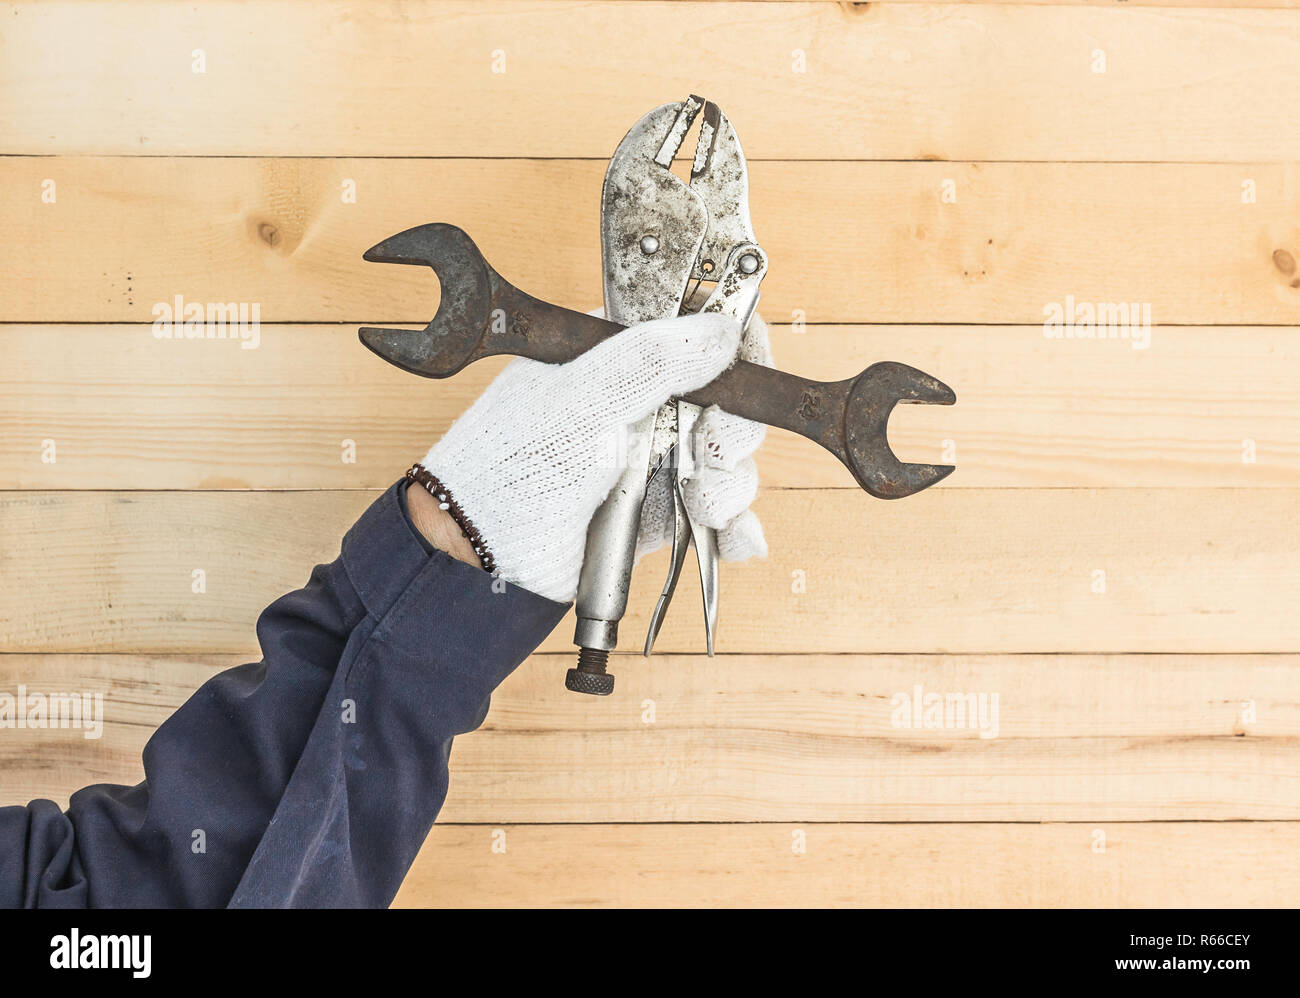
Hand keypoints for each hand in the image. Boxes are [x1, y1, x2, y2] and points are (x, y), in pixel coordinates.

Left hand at [419, 312, 745, 601]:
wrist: (483, 556)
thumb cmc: (510, 467)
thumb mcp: (580, 399)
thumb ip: (651, 361)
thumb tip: (721, 330)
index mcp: (617, 357)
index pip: (696, 332)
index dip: (734, 351)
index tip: (749, 376)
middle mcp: (640, 404)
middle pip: (728, 403)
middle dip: (734, 433)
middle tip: (714, 452)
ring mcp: (652, 460)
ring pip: (728, 462)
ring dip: (730, 486)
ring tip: (701, 503)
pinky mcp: (658, 512)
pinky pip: (716, 516)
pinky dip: (733, 530)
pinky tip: (731, 537)